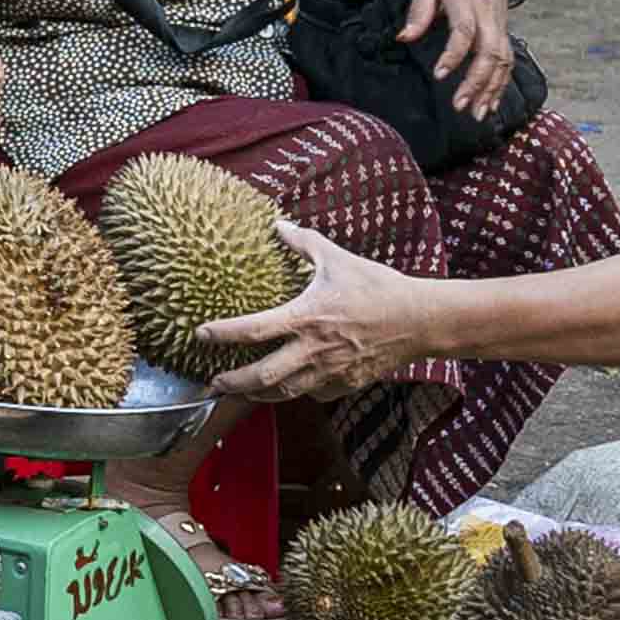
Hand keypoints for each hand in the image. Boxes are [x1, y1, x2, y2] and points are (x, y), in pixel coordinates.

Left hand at [202, 222, 418, 401]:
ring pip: (284, 394)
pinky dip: (296, 392)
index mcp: (306, 317)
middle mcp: (313, 350)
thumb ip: (303, 242)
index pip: (253, 330)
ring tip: (242, 393)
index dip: (222, 333)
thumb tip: (277, 224)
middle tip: (213, 383)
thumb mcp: (337, 258)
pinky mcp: (346, 384)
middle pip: (262, 377)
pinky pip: (313, 394)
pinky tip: (288, 387)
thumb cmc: (378, 287)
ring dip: (258, 395)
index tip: (200, 333)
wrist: (419, 320)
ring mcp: (329, 372)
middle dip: (233, 383)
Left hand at [406, 0, 513, 117]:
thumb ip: (418, 12)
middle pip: (490, 51)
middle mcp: (488, 14)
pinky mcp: (504, 31)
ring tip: (477, 114)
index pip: (464, 31)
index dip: (454, 55)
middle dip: (477, 82)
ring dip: (492, 89)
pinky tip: (490, 104)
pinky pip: (507, 60)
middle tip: (459, 106)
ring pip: (503, 60)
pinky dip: (501, 84)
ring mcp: (499, 24)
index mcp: (467, 1)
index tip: (440, 74)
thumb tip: (403, 38)